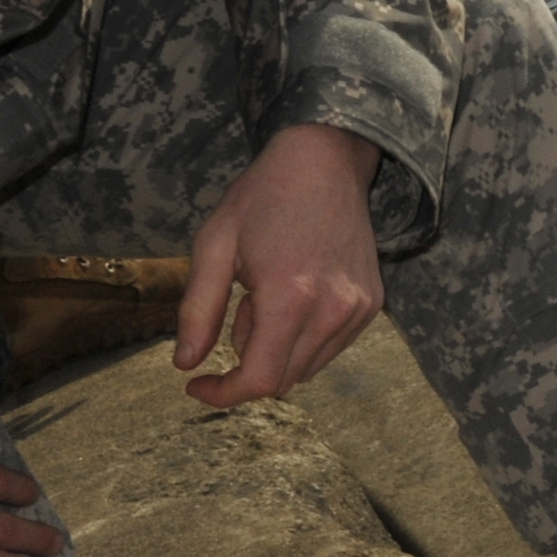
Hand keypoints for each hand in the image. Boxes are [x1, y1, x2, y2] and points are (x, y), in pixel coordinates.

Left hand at [180, 122, 383, 406]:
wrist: (325, 161)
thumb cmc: (262, 197)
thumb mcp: (214, 246)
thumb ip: (197, 310)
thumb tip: (184, 364)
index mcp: (290, 297)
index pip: (259, 380)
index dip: (224, 394)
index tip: (196, 385)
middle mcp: (332, 310)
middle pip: (283, 379)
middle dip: (247, 363)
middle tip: (237, 309)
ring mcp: (357, 309)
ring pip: (306, 368)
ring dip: (275, 350)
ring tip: (267, 297)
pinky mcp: (371, 305)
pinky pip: (329, 348)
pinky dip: (302, 338)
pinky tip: (295, 293)